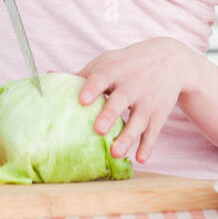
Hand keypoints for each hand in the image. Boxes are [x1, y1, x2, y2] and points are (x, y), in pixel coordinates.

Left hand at [76, 38, 198, 164]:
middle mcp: (131, 85)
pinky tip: (140, 159)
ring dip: (127, 137)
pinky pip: (153, 132)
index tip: (83, 100)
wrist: (170, 60)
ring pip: (137, 120)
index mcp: (114, 71)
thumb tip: (47, 78)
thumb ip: (81, 75)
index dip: (92, 88)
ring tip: (115, 152)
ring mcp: (147, 101)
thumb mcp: (107, 63)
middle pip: (120, 100)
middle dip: (110, 115)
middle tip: (98, 129)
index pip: (101, 78)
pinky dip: (148, 145)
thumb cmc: (127, 64)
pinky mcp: (159, 114)